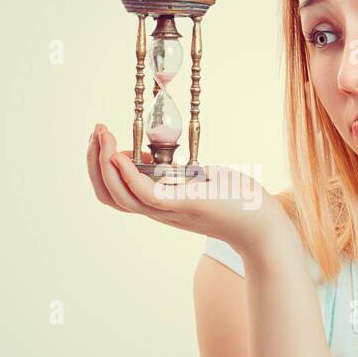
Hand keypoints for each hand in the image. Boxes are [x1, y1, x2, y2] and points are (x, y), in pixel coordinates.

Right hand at [85, 122, 282, 255]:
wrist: (264, 223)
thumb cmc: (235, 199)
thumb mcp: (196, 178)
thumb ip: (171, 171)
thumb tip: (147, 154)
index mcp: (159, 204)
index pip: (114, 193)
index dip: (100, 168)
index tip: (101, 139)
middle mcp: (159, 211)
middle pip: (109, 195)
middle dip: (94, 163)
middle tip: (95, 132)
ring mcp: (169, 210)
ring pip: (120, 196)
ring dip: (104, 164)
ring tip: (103, 136)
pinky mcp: (184, 205)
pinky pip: (145, 194)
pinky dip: (128, 175)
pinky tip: (122, 155)